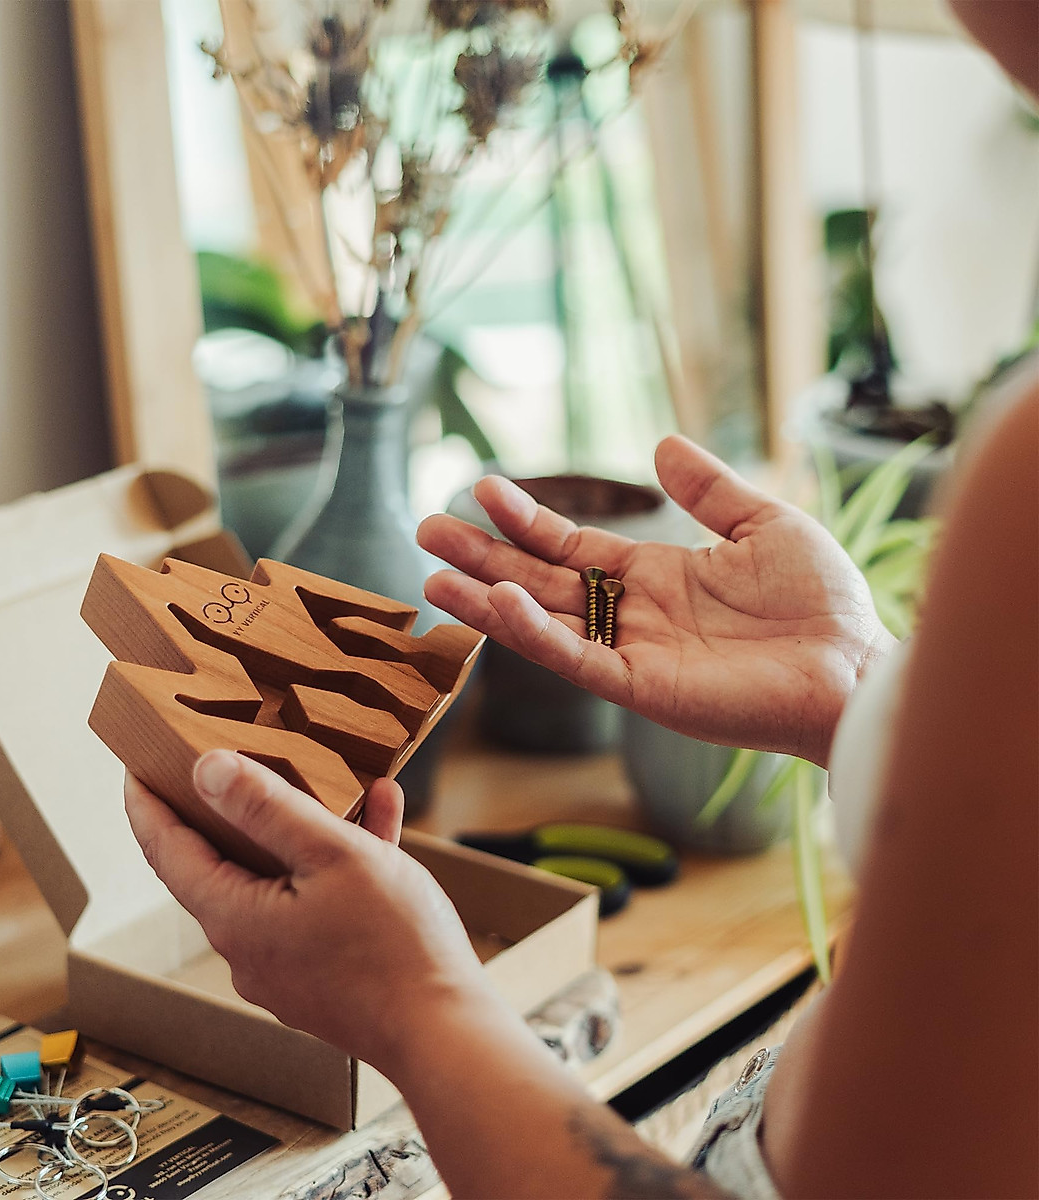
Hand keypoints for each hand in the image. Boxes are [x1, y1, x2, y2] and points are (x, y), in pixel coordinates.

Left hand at [123, 752, 495, 1072]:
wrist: (446, 1033)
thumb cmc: (393, 943)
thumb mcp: (332, 854)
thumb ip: (267, 808)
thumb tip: (205, 770)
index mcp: (235, 917)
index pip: (167, 850)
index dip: (148, 802)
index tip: (137, 762)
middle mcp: (248, 947)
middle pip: (219, 863)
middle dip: (227, 808)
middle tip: (224, 760)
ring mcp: (286, 964)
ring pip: (279, 877)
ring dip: (301, 827)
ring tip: (333, 779)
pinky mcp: (323, 974)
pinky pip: (317, 902)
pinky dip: (338, 862)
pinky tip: (381, 819)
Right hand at [418, 435, 894, 765]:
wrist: (855, 664)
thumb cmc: (821, 602)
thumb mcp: (762, 523)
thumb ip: (709, 490)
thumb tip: (662, 443)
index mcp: (653, 575)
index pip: (570, 546)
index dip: (525, 519)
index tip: (480, 488)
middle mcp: (630, 614)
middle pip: (538, 580)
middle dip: (481, 556)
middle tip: (425, 530)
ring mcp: (630, 652)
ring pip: (541, 622)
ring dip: (485, 598)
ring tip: (431, 574)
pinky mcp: (640, 687)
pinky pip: (574, 657)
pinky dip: (532, 632)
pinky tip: (496, 601)